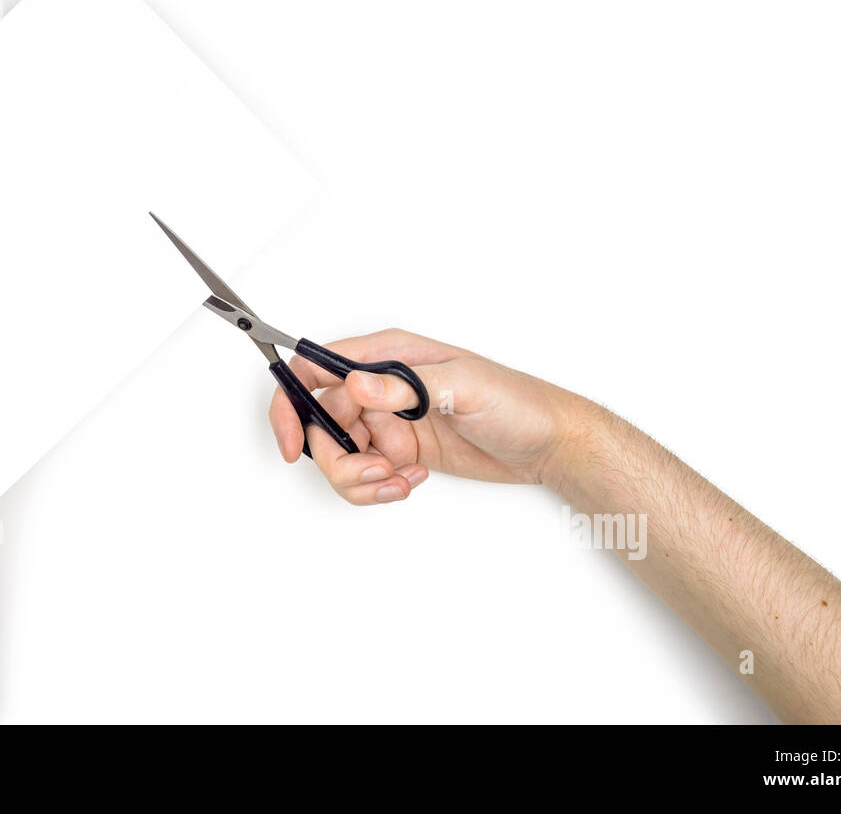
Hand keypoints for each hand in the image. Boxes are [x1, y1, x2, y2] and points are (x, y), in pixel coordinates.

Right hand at [269, 329, 574, 504]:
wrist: (548, 442)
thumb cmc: (516, 401)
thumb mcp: (462, 386)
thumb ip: (405, 385)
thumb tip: (357, 382)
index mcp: (389, 354)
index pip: (316, 369)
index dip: (291, 404)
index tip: (292, 444)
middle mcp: (382, 385)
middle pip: (321, 422)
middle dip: (337, 457)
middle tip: (375, 472)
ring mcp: (390, 420)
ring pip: (340, 453)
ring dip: (360, 477)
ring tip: (400, 479)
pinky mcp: (400, 451)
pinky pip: (366, 474)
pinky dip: (379, 487)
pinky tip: (413, 481)